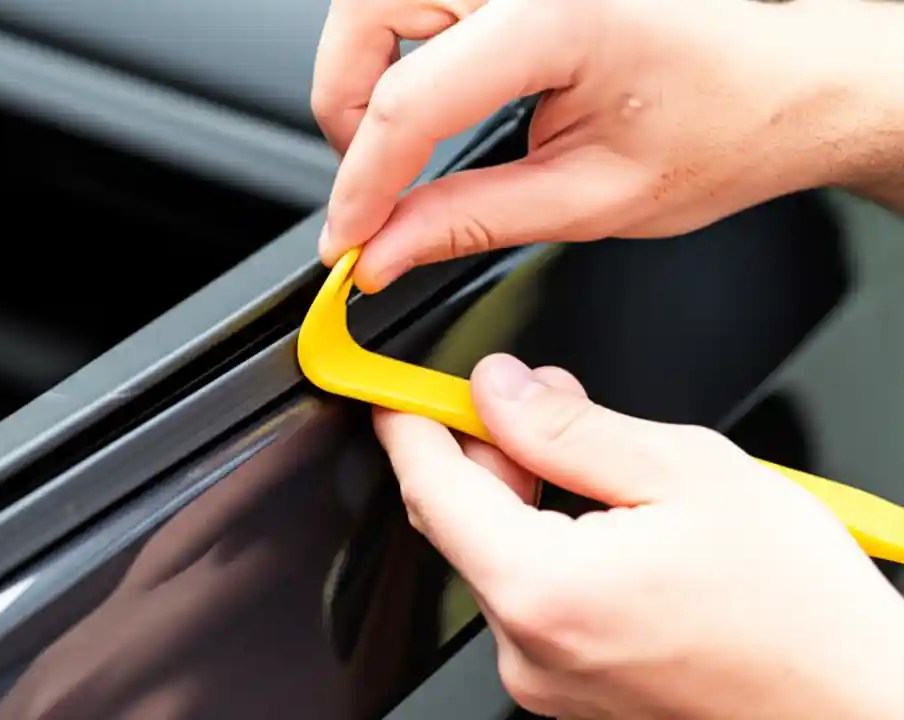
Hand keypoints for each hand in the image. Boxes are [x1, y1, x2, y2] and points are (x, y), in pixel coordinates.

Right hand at [312, 0, 903, 291]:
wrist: (784, 84)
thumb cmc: (725, 126)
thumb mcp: (587, 200)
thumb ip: (466, 220)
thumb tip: (382, 246)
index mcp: (560, 12)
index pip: (409, 99)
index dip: (361, 182)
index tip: (346, 238)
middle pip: (367, 16)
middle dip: (347, 109)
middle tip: (371, 187)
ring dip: (366, 73)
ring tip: (400, 146)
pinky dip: (400, 49)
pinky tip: (427, 98)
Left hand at [374, 353, 903, 717]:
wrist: (856, 702)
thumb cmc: (797, 609)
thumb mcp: (684, 474)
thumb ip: (567, 428)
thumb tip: (497, 391)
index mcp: (543, 588)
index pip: (430, 488)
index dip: (408, 425)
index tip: (396, 390)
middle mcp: (529, 646)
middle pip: (458, 522)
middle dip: (482, 449)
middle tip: (531, 399)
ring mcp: (545, 677)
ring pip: (493, 556)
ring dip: (518, 495)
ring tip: (589, 458)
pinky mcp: (568, 688)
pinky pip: (528, 598)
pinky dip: (542, 545)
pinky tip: (595, 516)